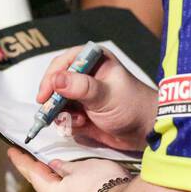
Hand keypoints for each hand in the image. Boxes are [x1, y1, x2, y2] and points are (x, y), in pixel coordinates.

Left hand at [7, 148, 126, 191]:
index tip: (12, 152)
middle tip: (36, 160)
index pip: (32, 174)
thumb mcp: (84, 167)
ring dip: (63, 185)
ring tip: (67, 171)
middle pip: (47, 189)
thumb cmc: (102, 186)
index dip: (22, 161)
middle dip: (43, 174)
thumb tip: (56, 167)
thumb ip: (67, 167)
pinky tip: (86, 187)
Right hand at [34, 46, 156, 151]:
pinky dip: (70, 123)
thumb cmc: (132, 105)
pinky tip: (84, 125)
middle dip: (54, 101)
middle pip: (55, 84)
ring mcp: (82, 95)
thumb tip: (56, 80)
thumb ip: (81, 87)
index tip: (44, 96)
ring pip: (58, 103)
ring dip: (63, 114)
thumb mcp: (105, 94)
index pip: (62, 64)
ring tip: (79, 120)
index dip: (50, 79)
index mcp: (92, 60)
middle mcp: (85, 75)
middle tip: (53, 114)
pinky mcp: (82, 112)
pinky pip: (65, 117)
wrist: (146, 131)